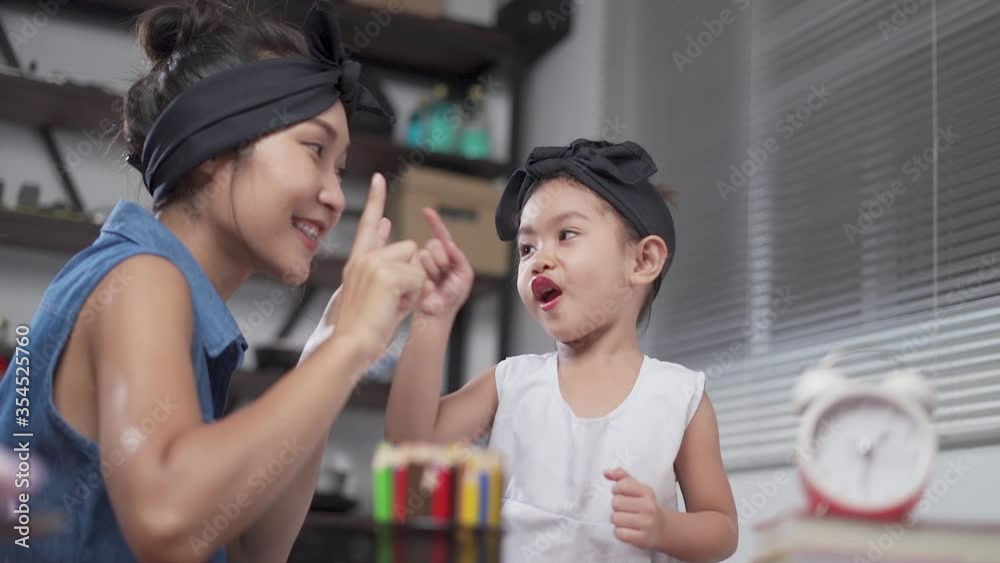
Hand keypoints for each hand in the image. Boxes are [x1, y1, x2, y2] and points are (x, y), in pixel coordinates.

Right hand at [328, 173, 427, 362]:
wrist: (350, 345)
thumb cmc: (360, 329)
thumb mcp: (372, 294)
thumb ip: (383, 269)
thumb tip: (397, 242)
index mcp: (357, 262)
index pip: (370, 224)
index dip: (376, 200)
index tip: (380, 178)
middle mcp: (363, 258)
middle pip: (408, 248)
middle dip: (411, 274)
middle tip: (392, 300)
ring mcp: (373, 264)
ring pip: (416, 263)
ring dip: (413, 287)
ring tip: (391, 305)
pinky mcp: (386, 275)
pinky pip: (419, 279)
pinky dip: (414, 297)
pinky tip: (394, 308)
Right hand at [414, 208, 473, 317]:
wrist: (438, 313)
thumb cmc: (452, 297)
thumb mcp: (465, 275)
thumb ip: (459, 257)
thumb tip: (449, 244)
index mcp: (447, 256)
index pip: (441, 235)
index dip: (434, 222)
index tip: (426, 211)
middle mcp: (433, 258)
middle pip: (433, 244)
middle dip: (442, 257)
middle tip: (444, 273)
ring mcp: (420, 264)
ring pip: (425, 253)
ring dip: (434, 268)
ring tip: (436, 282)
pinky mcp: (410, 272)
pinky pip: (416, 263)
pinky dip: (425, 273)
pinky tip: (429, 284)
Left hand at [605, 468, 665, 549]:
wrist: (661, 528)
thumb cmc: (644, 505)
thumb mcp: (637, 488)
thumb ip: (621, 476)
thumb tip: (605, 472)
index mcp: (646, 491)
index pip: (621, 485)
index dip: (617, 490)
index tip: (622, 494)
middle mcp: (648, 507)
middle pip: (616, 502)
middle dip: (616, 506)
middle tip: (625, 509)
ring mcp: (646, 523)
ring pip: (615, 518)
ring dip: (617, 519)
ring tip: (625, 519)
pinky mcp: (642, 538)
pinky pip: (619, 533)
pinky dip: (619, 532)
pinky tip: (627, 529)